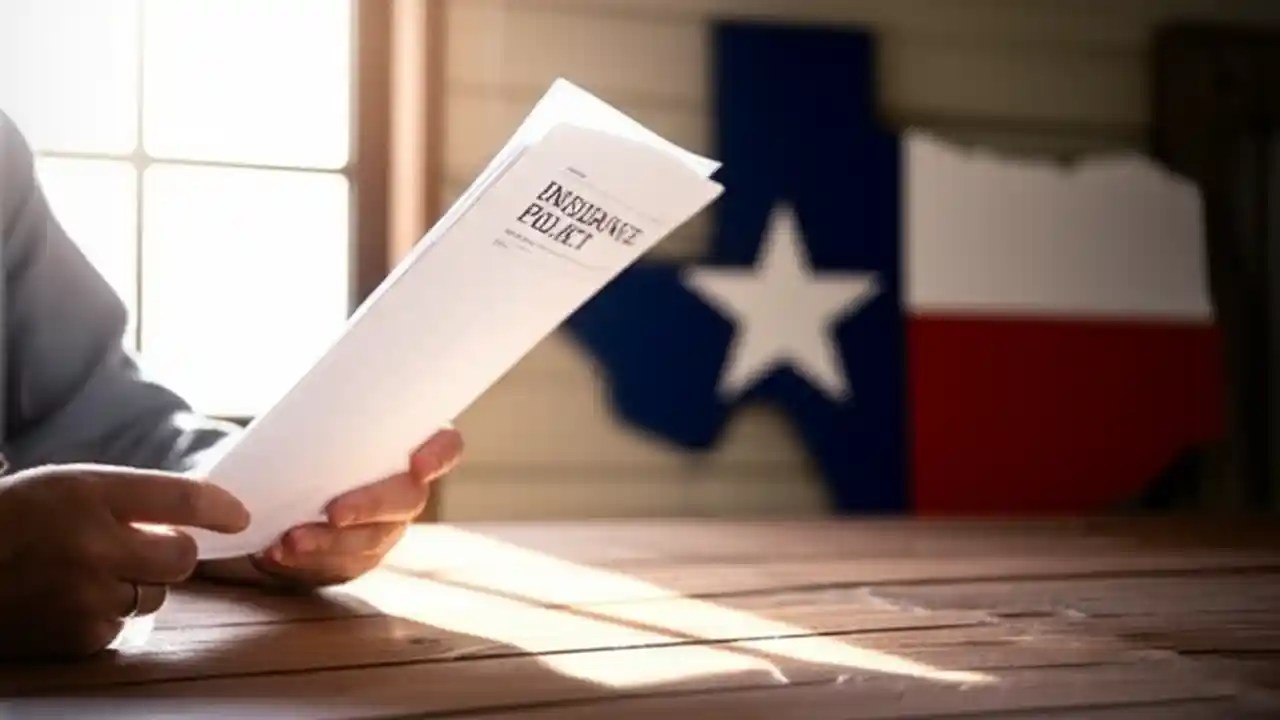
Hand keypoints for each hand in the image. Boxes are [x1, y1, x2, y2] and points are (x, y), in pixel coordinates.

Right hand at [0, 464, 249, 659]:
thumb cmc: (11, 520)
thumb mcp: (66, 486)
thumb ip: (128, 498)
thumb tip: (198, 514)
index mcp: (88, 494)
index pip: (180, 497)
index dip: (218, 507)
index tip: (239, 516)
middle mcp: (92, 544)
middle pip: (181, 556)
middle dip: (172, 552)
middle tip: (143, 546)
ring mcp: (86, 595)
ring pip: (155, 595)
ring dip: (138, 584)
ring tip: (89, 572)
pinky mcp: (77, 636)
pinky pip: (122, 626)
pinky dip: (107, 616)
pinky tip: (71, 600)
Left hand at [201, 429, 462, 588]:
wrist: (294, 482)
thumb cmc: (316, 437)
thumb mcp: (325, 416)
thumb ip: (327, 410)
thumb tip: (302, 397)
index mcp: (411, 444)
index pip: (446, 447)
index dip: (438, 456)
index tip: (416, 464)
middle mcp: (409, 489)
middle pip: (407, 499)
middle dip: (370, 506)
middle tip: (334, 512)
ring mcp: (387, 527)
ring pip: (370, 540)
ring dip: (328, 542)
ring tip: (289, 540)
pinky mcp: (358, 556)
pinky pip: (339, 565)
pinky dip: (305, 561)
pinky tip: (276, 553)